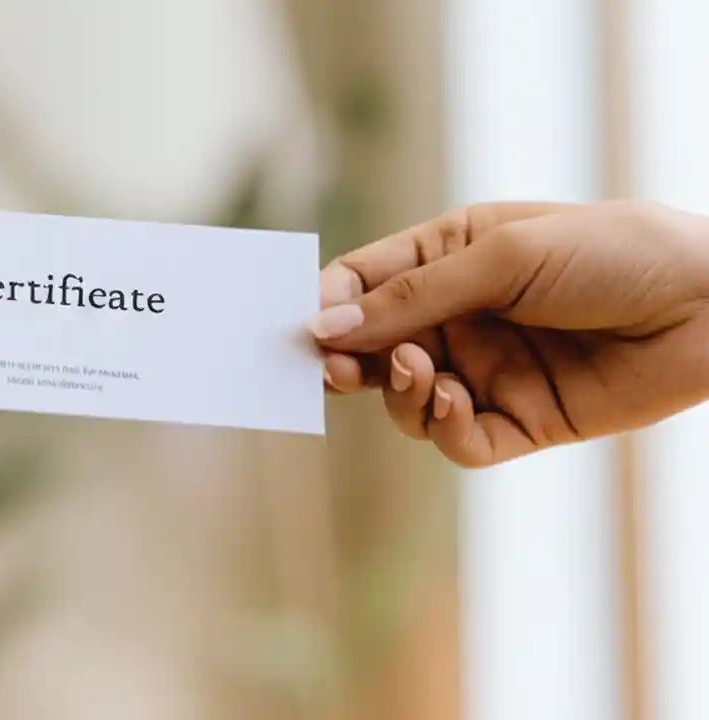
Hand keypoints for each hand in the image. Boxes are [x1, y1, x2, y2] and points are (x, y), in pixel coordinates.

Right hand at [311, 201, 708, 466]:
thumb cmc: (614, 253)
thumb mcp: (504, 256)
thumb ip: (413, 296)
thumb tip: (324, 325)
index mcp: (449, 258)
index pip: (363, 283)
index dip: (328, 304)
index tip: (304, 326)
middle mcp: (460, 317)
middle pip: (373, 348)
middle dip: (346, 360)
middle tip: (331, 368)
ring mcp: (486, 371)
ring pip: (407, 400)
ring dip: (398, 393)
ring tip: (420, 372)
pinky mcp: (518, 422)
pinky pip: (457, 440)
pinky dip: (442, 428)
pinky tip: (453, 402)